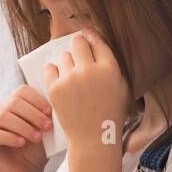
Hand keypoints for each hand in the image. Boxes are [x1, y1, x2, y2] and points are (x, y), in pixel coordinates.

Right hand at [0, 84, 51, 171]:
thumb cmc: (34, 153)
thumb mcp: (43, 132)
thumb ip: (44, 116)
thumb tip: (52, 104)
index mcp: (11, 106)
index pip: (21, 91)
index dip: (37, 99)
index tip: (50, 112)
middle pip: (13, 102)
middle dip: (33, 114)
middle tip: (46, 127)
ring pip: (2, 116)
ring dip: (23, 126)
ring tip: (37, 137)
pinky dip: (9, 137)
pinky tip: (21, 143)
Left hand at [44, 29, 129, 155]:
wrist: (94, 137)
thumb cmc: (110, 111)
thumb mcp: (121, 85)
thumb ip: (111, 64)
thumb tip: (96, 42)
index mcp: (109, 68)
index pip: (97, 40)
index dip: (90, 36)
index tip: (86, 34)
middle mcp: (90, 70)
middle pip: (78, 42)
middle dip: (78, 45)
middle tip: (78, 53)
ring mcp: (71, 79)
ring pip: (64, 56)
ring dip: (68, 62)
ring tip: (73, 76)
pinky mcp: (55, 88)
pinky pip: (50, 69)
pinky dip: (55, 72)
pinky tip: (61, 80)